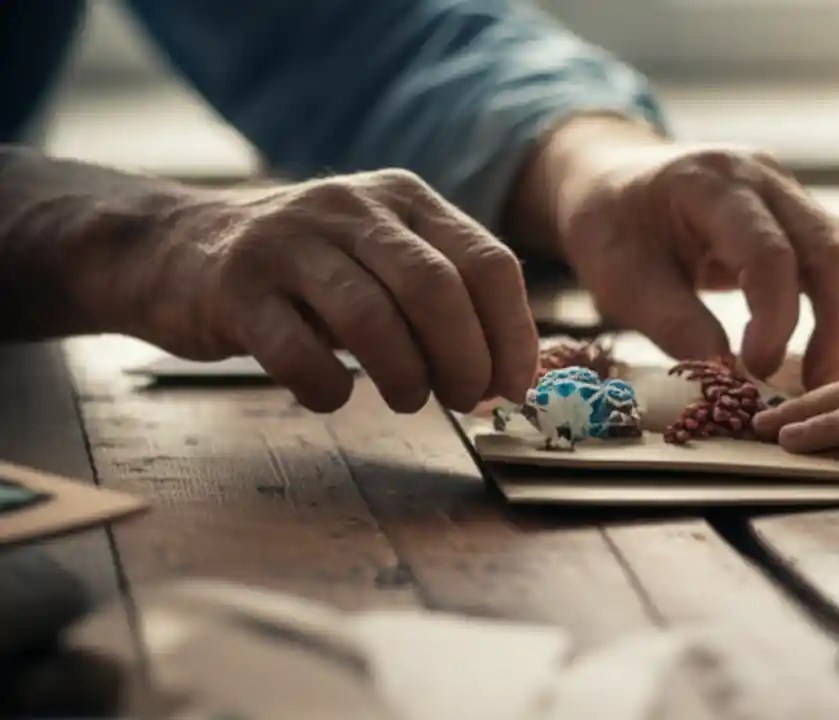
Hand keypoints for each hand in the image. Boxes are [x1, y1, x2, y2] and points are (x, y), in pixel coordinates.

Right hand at [122, 170, 537, 412]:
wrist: (175, 248)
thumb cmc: (306, 273)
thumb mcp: (380, 259)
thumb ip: (443, 301)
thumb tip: (508, 375)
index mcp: (404, 198)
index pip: (488, 263)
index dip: (512, 334)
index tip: (514, 387)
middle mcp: (351, 206)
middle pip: (436, 289)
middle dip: (465, 361)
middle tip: (464, 401)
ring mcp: (289, 242)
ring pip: (371, 318)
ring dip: (405, 378)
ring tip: (409, 401)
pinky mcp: (235, 286)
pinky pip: (297, 352)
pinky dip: (328, 389)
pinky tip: (333, 395)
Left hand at [510, 117, 838, 388]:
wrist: (612, 178)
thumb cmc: (610, 226)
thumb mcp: (619, 277)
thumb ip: (674, 323)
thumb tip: (728, 376)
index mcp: (711, 184)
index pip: (770, 252)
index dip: (776, 319)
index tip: (758, 372)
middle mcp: (764, 179)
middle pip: (835, 249)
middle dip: (838, 327)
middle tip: (816, 389)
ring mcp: (790, 194)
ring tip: (828, 378)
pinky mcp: (801, 217)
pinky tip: (831, 351)